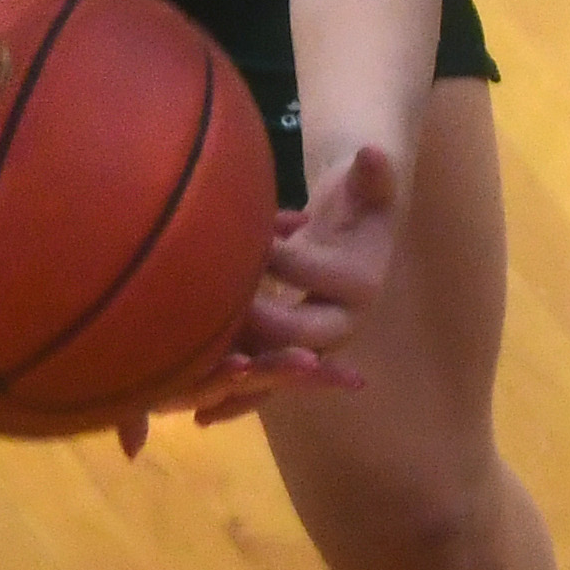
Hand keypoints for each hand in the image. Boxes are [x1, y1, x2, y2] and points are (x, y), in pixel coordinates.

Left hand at [113, 146, 397, 455]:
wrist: (360, 238)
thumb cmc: (361, 205)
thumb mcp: (370, 188)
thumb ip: (374, 175)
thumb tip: (374, 153)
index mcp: (359, 282)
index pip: (318, 272)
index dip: (285, 259)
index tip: (252, 243)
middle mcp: (339, 322)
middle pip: (297, 332)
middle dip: (256, 324)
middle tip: (209, 311)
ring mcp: (313, 344)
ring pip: (277, 367)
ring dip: (241, 378)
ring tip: (198, 386)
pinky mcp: (290, 356)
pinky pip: (262, 384)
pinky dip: (233, 399)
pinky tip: (195, 417)